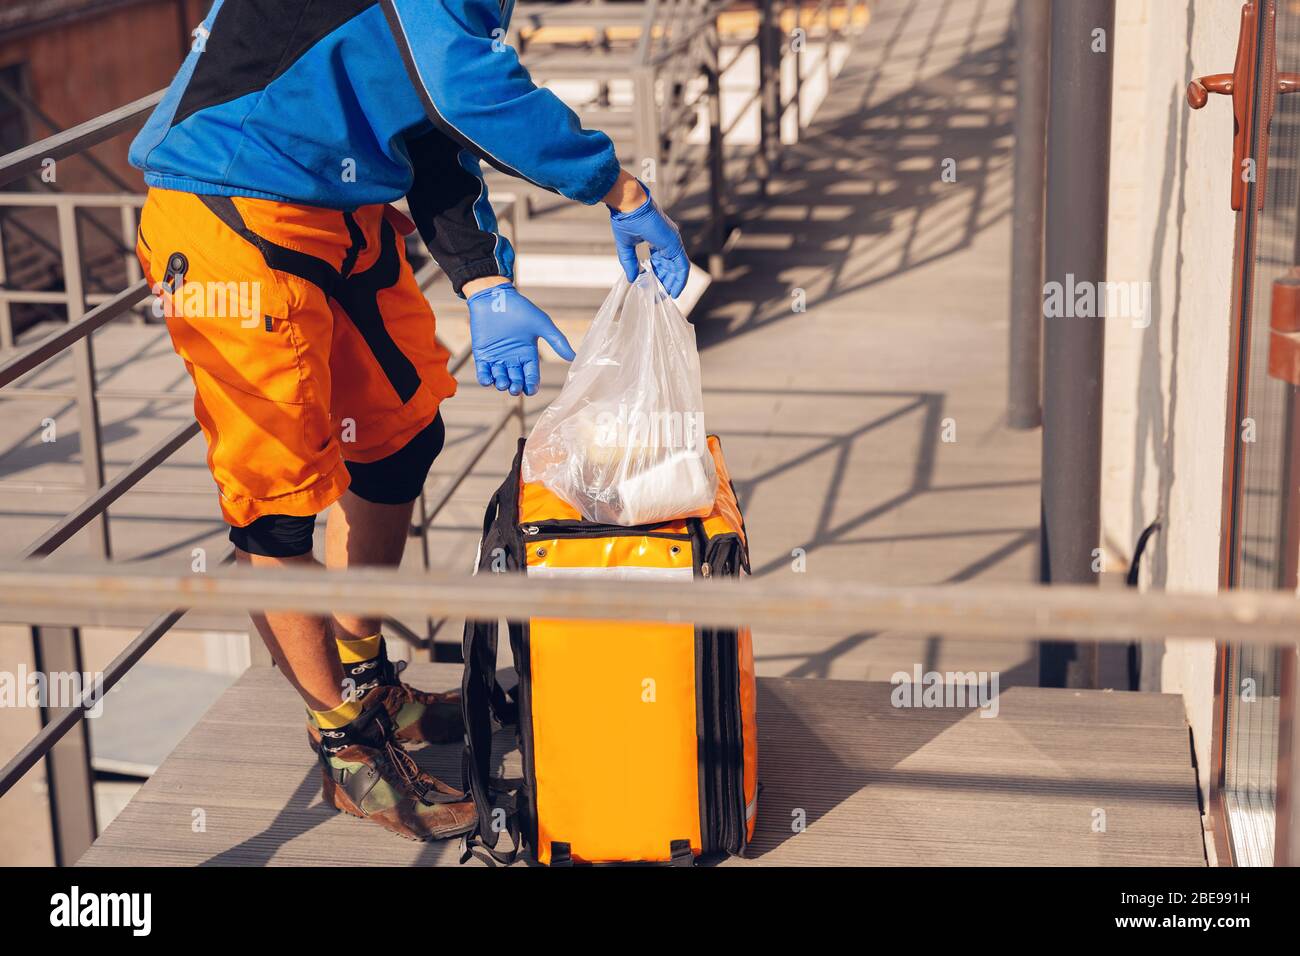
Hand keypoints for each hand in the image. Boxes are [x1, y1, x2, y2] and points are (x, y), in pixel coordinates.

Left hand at [467, 282, 574, 395]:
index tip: (530, 390)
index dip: (531, 385)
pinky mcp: (482, 354)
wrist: (495, 297)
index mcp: (528, 354)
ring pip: (500, 378)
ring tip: (503, 383)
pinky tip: (488, 380)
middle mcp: (513, 358)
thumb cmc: (520, 309)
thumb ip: (557, 341)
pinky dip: (485, 379)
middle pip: (516, 380)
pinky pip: (483, 372)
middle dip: (516, 387)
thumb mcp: (542, 324)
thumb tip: (574, 357)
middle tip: (515, 388)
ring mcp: (497, 357)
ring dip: (502, 384)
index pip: (531, 376)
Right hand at [606, 180, 688, 296]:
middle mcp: (667, 241)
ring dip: (673, 283)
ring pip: (678, 268)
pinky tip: (675, 290)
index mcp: (656, 239)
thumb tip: (632, 279)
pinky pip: (682, 266)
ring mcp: (673, 242)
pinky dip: (680, 279)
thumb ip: (630, 263)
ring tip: (666, 297)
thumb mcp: (625, 246)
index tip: (653, 288)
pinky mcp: (675, 244)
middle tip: (660, 296)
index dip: (658, 275)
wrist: (630, 206)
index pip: (661, 261)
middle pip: (670, 267)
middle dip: (666, 282)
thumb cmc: (626, 220)